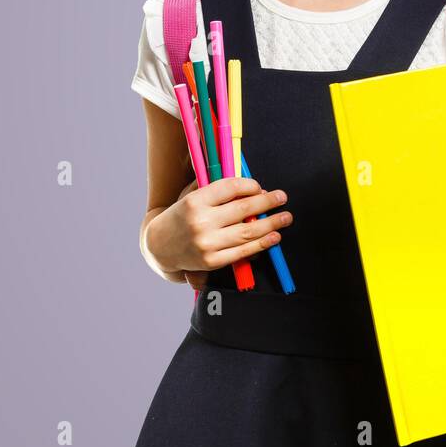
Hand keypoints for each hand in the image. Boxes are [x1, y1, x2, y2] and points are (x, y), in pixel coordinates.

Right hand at [144, 177, 291, 289]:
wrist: (159, 246)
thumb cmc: (181, 216)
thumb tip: (250, 185)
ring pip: (247, 232)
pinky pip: (243, 251)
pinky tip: (274, 236)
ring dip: (272, 224)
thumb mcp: (191, 195)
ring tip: (286, 218)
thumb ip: (215, 186)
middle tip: (282, 197)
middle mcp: (201, 221)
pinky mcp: (212, 261)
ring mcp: (207, 243)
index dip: (251, 186)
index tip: (260, 187)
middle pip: (244, 209)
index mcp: (195, 201)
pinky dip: (262, 244)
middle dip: (268, 202)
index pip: (231, 188)